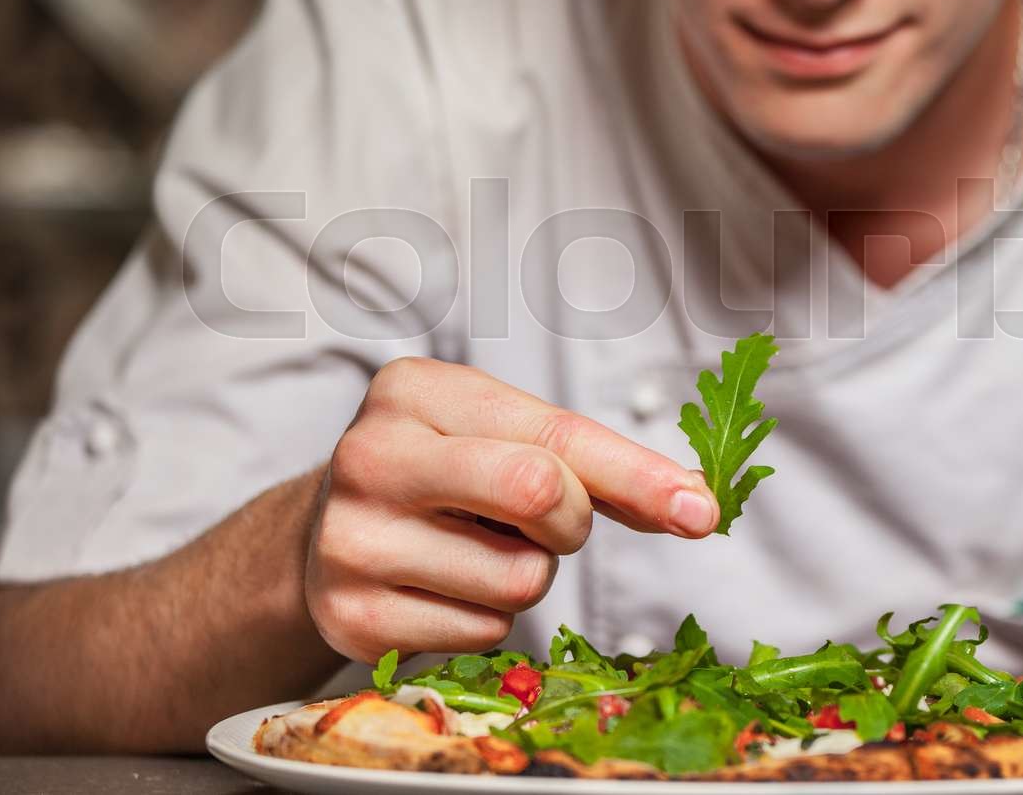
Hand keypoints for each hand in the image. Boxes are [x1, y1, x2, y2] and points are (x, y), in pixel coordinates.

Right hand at [305, 357, 719, 661]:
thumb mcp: (500, 435)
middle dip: (571, 522)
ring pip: (520, 580)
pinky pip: (482, 632)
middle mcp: (373, 456)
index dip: (638, 477)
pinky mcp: (352, 617)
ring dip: (527, 574)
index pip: (556, 436)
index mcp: (415, 390)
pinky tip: (444, 588)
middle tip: (546, 521)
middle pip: (539, 494)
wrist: (322, 533)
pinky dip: (486, 617)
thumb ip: (593, 464)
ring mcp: (353, 540)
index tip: (699, 510)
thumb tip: (694, 503)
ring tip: (478, 550)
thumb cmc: (439, 472)